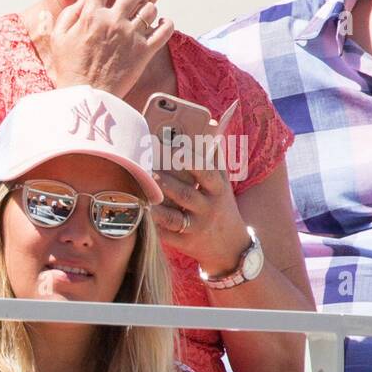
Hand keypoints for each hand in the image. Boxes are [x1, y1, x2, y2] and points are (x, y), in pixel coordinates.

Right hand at [31, 0, 174, 97]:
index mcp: (91, 16)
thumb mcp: (58, 40)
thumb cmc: (69, 70)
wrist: (85, 99)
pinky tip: (160, 24)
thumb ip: (69, 14)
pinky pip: (166, 29)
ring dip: (148, 9)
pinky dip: (166, 23)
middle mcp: (113, 22)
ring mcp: (131, 36)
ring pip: (151, 8)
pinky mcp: (144, 52)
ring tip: (142, 17)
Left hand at [150, 134, 251, 274]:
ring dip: (157, 206)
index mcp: (218, 191)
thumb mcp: (223, 184)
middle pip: (187, 194)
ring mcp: (196, 228)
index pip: (207, 173)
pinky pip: (166, 235)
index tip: (174, 148)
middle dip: (167, 183)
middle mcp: (208, 209)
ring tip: (141, 193)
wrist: (230, 246)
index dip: (191, 161)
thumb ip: (214, 158)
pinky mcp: (184, 244)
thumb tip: (210, 125)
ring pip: (174, 217)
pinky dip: (153, 227)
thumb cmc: (220, 206)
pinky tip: (140, 215)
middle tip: (147, 169)